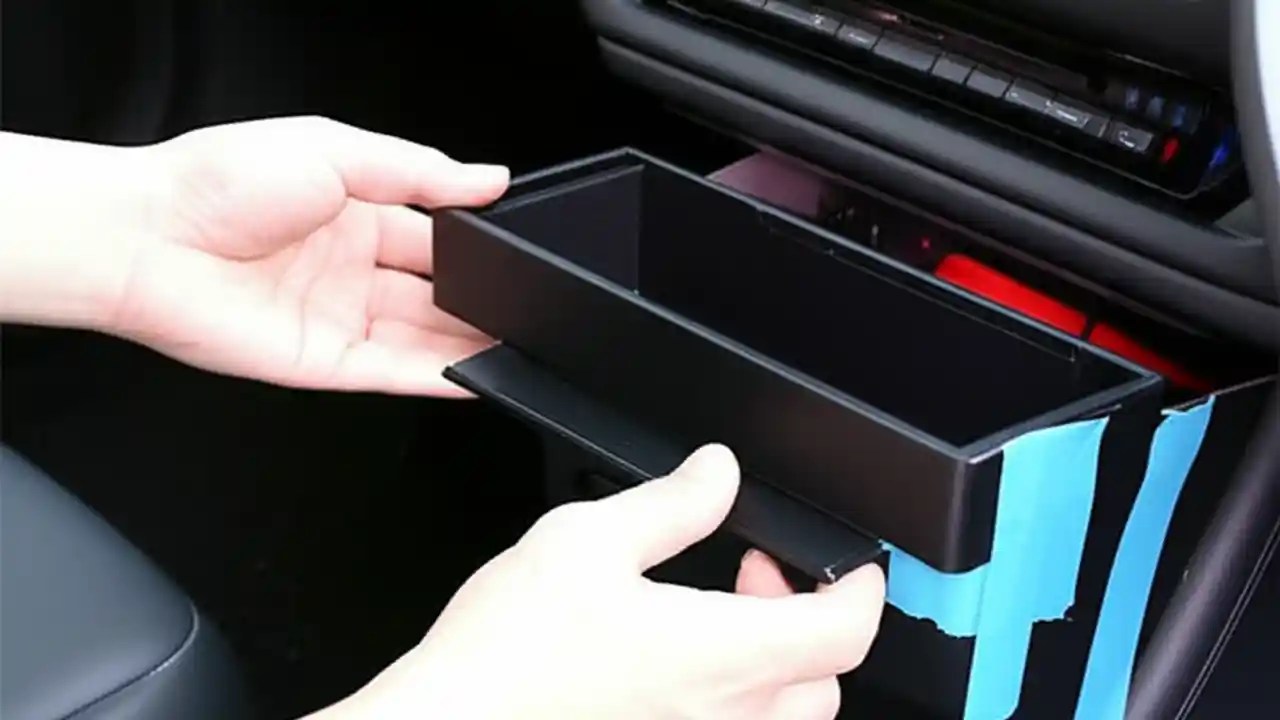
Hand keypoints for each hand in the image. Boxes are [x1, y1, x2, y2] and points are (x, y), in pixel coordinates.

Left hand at [0, 117, 506, 395]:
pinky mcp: (323, 361)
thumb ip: (417, 171)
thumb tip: (489, 177)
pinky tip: (479, 374)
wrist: (145, 237)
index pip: (434, 237)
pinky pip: (393, 373)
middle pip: (434, 293)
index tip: (521, 254)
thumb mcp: (334, 150)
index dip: (476, 248)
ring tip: (522, 342)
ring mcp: (338, 317)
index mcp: (353, 213)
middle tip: (530, 305)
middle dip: (479, 301)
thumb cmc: (217, 181)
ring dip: (469, 343)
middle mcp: (348, 268)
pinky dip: (438, 378)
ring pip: (422, 338)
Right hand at [311, 445, 886, 719]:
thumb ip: (670, 505)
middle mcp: (726, 717)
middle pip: (825, 679)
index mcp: (723, 653)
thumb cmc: (507, 655)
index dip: (864, 589)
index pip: (847, 631)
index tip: (847, 562)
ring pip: (783, 718)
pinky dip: (730, 702)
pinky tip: (669, 671)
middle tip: (750, 576)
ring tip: (712, 623)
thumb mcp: (585, 540)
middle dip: (807, 618)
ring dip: (774, 665)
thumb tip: (718, 473)